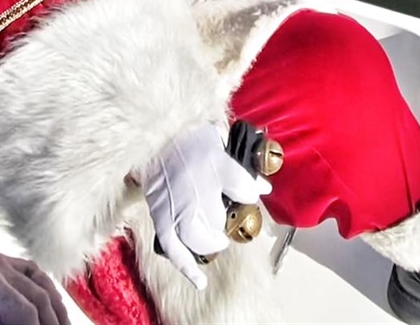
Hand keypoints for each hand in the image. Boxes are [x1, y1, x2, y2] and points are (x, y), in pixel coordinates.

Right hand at [136, 123, 271, 290]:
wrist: (154, 139)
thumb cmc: (192, 139)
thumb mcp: (222, 142)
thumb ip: (243, 166)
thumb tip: (265, 187)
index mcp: (214, 161)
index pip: (242, 187)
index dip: (249, 195)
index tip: (248, 196)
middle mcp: (195, 185)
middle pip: (218, 218)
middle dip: (227, 223)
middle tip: (228, 219)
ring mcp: (176, 203)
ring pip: (197, 237)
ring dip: (211, 242)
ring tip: (217, 239)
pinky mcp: (160, 217)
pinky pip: (173, 248)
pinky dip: (187, 267)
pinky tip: (200, 280)